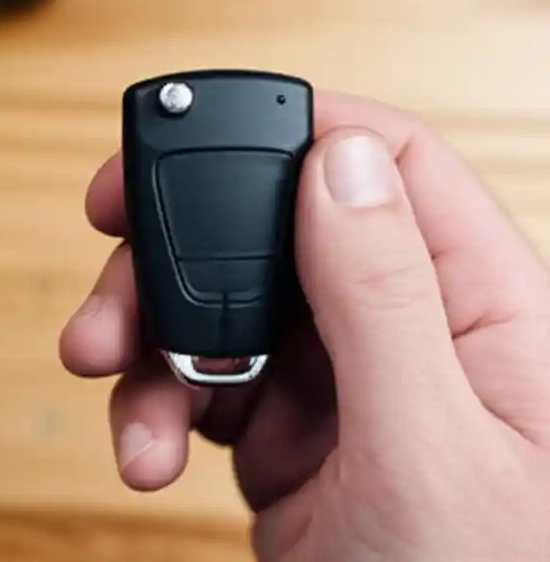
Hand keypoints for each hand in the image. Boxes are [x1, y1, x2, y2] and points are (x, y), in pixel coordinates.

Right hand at [61, 91, 549, 559]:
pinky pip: (204, 389)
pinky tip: (151, 454)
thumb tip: (335, 160)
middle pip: (272, 231)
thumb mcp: (434, 450)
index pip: (381, 163)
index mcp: (483, 307)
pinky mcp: (293, 441)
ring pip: (222, 311)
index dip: (277, 135)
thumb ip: (386, 297)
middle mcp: (410, 332)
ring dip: (150, 348)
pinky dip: (156, 412)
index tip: (177, 144)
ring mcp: (347, 388)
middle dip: (176, 255)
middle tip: (107, 279)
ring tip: (117, 390)